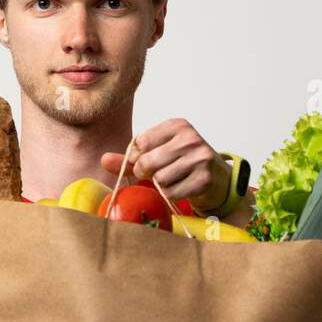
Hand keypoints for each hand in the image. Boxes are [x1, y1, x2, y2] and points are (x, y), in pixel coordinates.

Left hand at [100, 118, 230, 211]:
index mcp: (177, 125)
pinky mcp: (205, 179)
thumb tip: (103, 160)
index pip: (140, 143)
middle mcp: (190, 138)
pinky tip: (181, 188)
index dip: (137, 158)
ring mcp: (200, 158)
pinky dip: (172, 195)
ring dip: (160, 186)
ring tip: (173, 180)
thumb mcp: (157, 153)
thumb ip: (130, 157)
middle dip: (147, 174)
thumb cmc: (182, 164)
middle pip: (147, 162)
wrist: (218, 180)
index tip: (148, 161)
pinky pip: (172, 193)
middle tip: (158, 174)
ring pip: (159, 179)